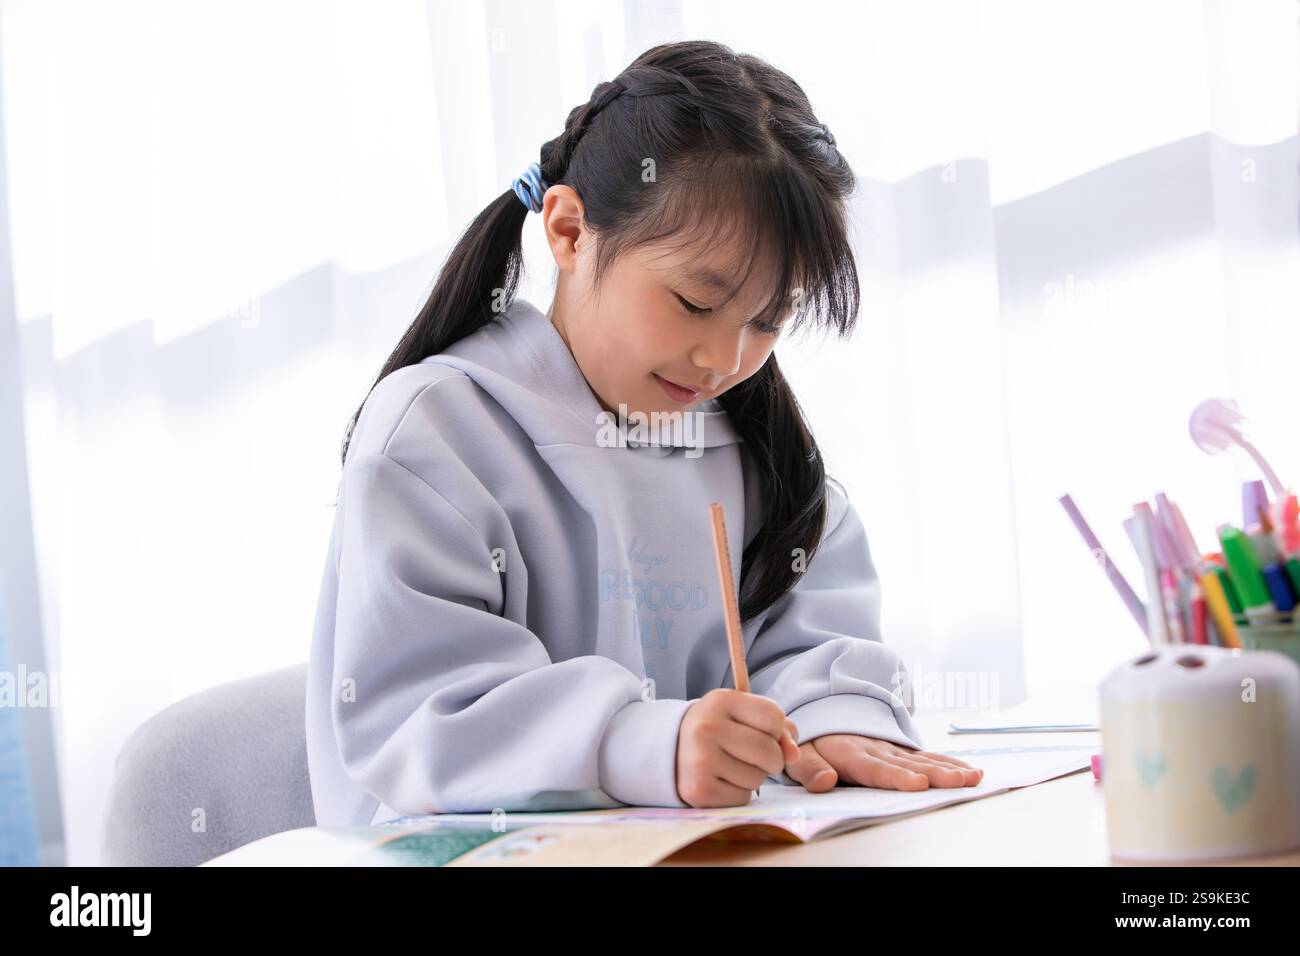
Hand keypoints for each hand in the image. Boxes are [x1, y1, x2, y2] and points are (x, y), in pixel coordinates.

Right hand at [676, 689, 801, 806]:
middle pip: (769, 751)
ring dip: (753, 777)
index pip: (774, 716)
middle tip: (751, 755)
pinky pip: (742, 798)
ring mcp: (700, 759)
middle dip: (771, 759)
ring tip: (731, 765)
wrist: (671, 750)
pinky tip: (721, 780)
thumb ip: (778, 729)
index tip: (762, 732)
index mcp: (721, 700)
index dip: (776, 730)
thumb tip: (794, 754)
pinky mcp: (698, 789)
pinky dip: (738, 793)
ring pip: (758, 779)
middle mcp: (707, 727)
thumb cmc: (718, 731)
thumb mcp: (743, 716)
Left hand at [783, 734, 983, 791]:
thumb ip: (811, 770)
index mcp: (851, 754)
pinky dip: (950, 763)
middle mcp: (877, 750)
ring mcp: (892, 749)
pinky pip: (928, 757)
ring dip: (949, 769)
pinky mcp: (901, 751)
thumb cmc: (812, 744)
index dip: (896, 777)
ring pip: (923, 760)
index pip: (876, 768)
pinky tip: (970, 772)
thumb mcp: (800, 757)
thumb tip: (825, 783)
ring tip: (972, 777)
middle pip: (908, 765)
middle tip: (959, 782)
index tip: (918, 784)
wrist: (822, 714)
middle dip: (936, 774)